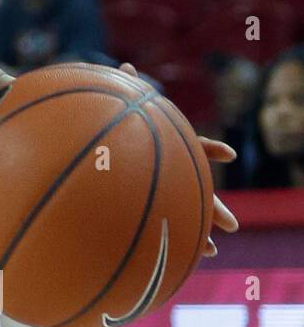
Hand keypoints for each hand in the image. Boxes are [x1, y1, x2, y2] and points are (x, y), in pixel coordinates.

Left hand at [120, 62, 238, 257]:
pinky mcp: (147, 204)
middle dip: (214, 209)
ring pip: (185, 216)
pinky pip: (161, 227)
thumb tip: (124, 66)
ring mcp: (162, 190)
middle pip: (197, 194)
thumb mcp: (119, 111)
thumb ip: (124, 89)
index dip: (211, 150)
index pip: (194, 148)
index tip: (228, 155)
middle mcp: (171, 171)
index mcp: (168, 149)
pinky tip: (174, 259)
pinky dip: (169, 243)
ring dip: (195, 234)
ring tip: (210, 251)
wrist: (95, 156)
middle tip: (231, 224)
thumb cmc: (110, 131)